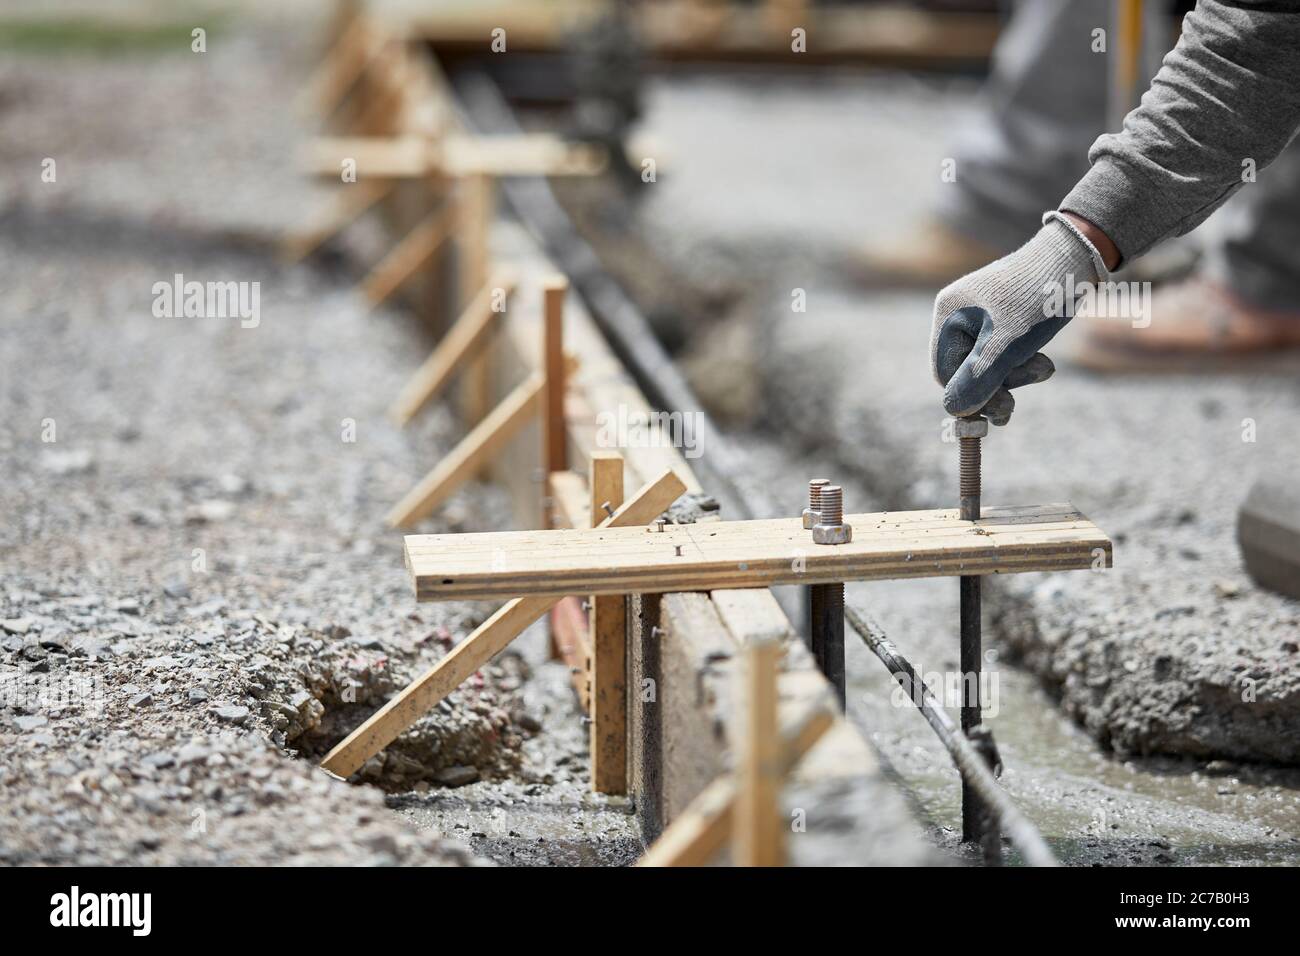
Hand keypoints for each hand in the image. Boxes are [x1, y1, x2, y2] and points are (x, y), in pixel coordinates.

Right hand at [929, 212, 1109, 424]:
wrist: (1077, 256)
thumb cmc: (1037, 296)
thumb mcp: (1006, 344)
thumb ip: (979, 378)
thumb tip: (954, 410)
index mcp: (949, 314)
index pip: (945, 372)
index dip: (968, 395)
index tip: (995, 410)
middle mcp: (959, 315)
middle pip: (966, 371)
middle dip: (995, 386)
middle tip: (1015, 404)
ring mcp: (981, 316)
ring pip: (988, 365)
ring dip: (1015, 376)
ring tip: (1043, 368)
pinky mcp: (1004, 319)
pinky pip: (1003, 353)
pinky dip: (1022, 363)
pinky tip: (1042, 360)